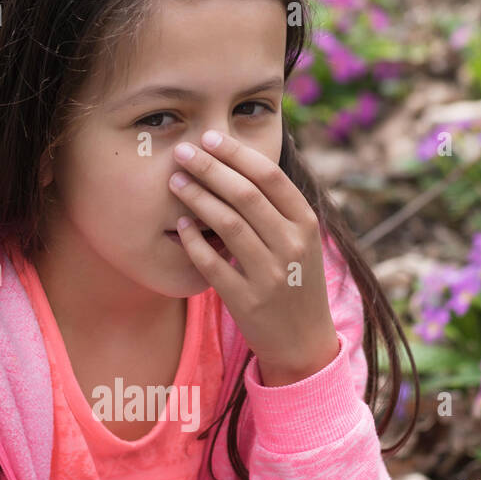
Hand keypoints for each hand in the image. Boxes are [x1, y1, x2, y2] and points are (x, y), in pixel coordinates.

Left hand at [169, 131, 339, 384]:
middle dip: (210, 168)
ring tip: (175, 182)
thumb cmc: (295, 281)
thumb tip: (243, 160)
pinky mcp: (247, 301)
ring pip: (228, 224)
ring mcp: (270, 275)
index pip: (270, 177)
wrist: (304, 341)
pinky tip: (180, 226)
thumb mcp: (301, 241)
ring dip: (197, 198)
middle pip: (245, 195)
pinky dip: (194, 242)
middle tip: (183, 152)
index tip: (209, 137)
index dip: (236, 154)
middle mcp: (291, 246)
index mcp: (305, 225)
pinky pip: (213, 264)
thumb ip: (279, 207)